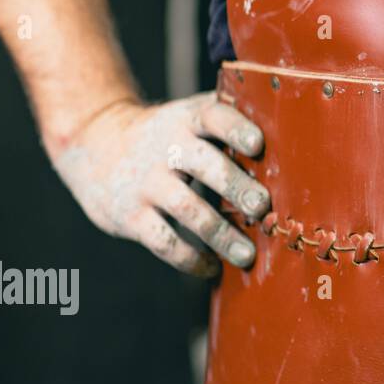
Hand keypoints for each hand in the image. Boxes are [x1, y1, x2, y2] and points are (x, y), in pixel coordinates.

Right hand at [48, 92, 269, 277]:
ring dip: (220, 235)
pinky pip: (163, 241)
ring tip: (247, 255)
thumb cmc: (165, 133)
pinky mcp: (130, 216)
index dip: (235, 129)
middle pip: (205, 166)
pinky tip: (212, 267)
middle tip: (262, 207)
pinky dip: (190, 259)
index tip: (257, 144)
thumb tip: (290, 128)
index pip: (213, 117)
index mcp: (187, 120)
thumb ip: (227, 120)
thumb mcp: (187, 116)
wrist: (93, 142)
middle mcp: (166, 148)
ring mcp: (146, 183)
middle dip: (236, 188)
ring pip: (187, 210)